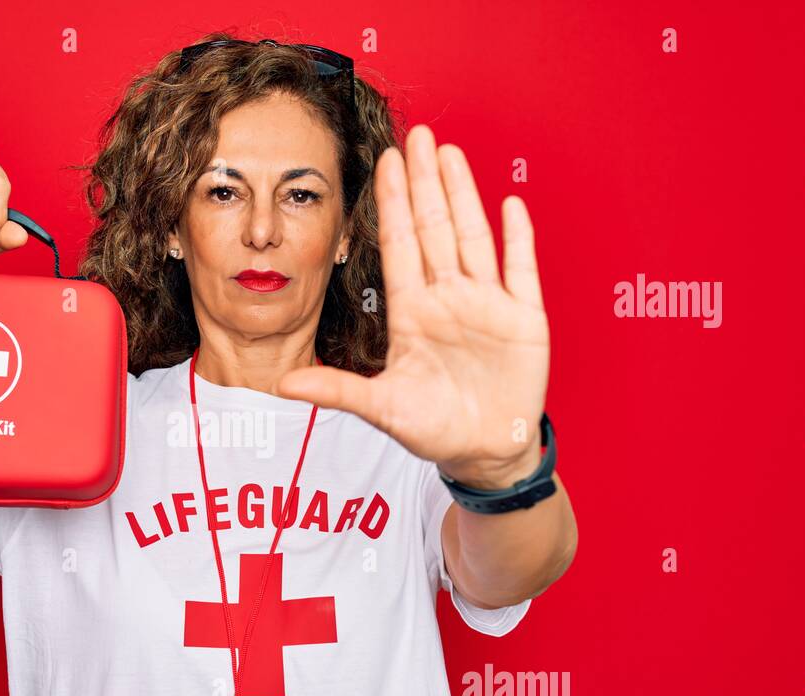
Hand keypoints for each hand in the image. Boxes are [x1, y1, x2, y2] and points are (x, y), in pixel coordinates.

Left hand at [277, 126, 549, 488]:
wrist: (482, 451)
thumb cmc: (432, 428)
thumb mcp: (380, 407)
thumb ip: (336, 390)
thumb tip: (281, 387)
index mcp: (413, 312)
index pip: (400, 245)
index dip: (393, 203)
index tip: (386, 162)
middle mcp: (448, 298)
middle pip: (434, 229)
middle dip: (425, 182)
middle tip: (418, 135)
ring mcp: (487, 305)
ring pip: (474, 237)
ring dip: (464, 195)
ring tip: (451, 154)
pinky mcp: (524, 320)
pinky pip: (521, 270)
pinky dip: (518, 240)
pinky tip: (511, 206)